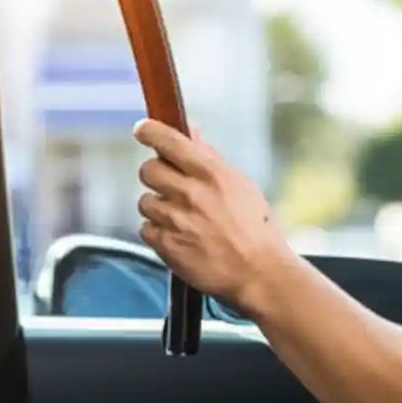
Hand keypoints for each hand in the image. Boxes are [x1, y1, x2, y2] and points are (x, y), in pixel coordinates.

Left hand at [134, 119, 297, 314]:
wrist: (258, 273)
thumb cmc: (255, 228)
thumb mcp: (239, 184)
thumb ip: (209, 156)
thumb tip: (191, 129)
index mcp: (211, 173)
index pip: (169, 141)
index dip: (150, 131)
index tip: (143, 130)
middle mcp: (190, 193)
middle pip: (148, 170)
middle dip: (156, 175)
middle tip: (171, 186)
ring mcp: (176, 220)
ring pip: (145, 201)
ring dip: (159, 207)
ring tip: (182, 219)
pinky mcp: (166, 246)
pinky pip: (146, 228)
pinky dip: (158, 232)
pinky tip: (180, 236)